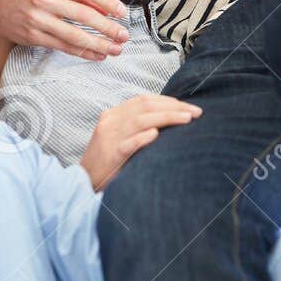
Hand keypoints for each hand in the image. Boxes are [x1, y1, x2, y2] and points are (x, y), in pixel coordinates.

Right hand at [0, 0, 128, 60]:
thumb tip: (108, 9)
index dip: (108, 1)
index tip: (122, 12)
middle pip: (84, 14)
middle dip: (108, 27)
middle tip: (124, 35)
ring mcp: (38, 19)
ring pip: (75, 35)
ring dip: (99, 44)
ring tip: (115, 49)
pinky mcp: (34, 36)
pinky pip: (64, 46)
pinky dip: (84, 52)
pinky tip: (98, 54)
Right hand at [80, 93, 200, 188]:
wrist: (84, 180)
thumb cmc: (108, 160)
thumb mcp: (120, 136)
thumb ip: (138, 125)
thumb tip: (169, 119)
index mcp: (113, 114)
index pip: (144, 100)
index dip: (168, 101)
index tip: (188, 107)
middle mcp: (111, 121)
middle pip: (145, 106)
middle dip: (173, 107)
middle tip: (196, 112)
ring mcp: (109, 137)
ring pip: (140, 121)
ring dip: (166, 118)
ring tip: (187, 119)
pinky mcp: (109, 155)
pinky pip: (127, 144)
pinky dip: (142, 138)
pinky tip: (157, 135)